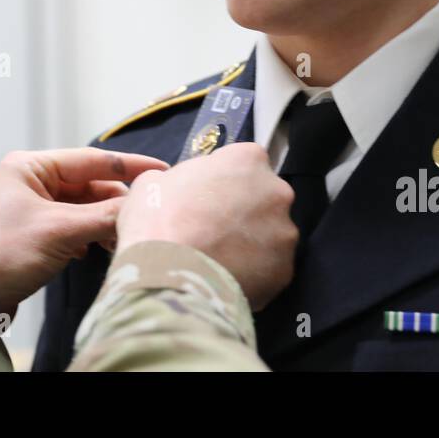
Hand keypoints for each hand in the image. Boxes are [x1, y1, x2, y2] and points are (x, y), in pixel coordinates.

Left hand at [0, 148, 166, 322]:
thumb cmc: (5, 254)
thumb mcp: (61, 231)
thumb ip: (104, 216)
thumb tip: (142, 207)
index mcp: (30, 166)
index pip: (91, 159)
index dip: (128, 166)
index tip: (160, 170)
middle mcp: (30, 180)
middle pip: (89, 184)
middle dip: (114, 203)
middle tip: (142, 217)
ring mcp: (32, 206)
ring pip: (83, 207)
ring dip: (102, 223)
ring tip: (119, 239)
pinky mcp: (35, 231)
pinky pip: (73, 225)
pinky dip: (88, 235)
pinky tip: (94, 250)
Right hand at [117, 143, 297, 309]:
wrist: (168, 275)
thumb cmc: (158, 220)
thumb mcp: (153, 182)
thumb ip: (179, 178)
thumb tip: (180, 189)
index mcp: (248, 159)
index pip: (245, 163)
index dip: (225, 182)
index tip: (209, 197)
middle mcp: (277, 191)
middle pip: (264, 198)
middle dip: (244, 212)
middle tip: (214, 230)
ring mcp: (285, 232)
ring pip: (270, 235)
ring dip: (251, 244)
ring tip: (219, 259)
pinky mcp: (285, 269)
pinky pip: (270, 269)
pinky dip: (254, 274)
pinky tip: (227, 278)